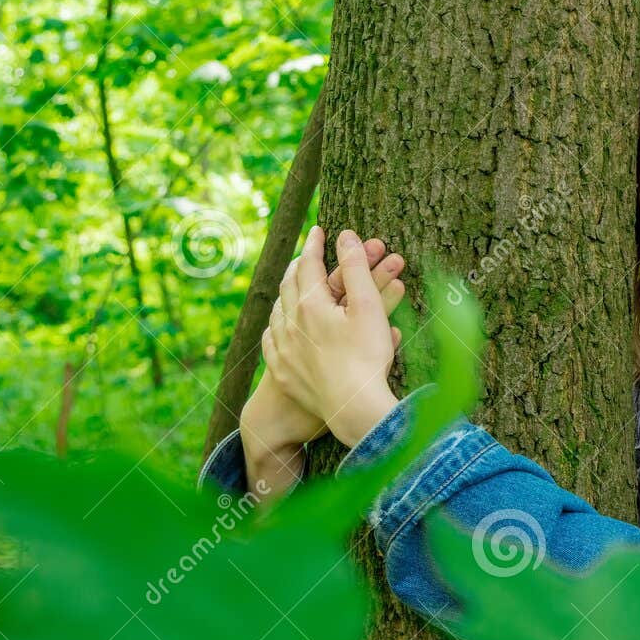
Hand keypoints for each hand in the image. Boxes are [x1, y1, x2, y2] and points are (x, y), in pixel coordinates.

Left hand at [265, 225, 405, 448]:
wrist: (353, 409)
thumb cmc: (367, 358)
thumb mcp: (369, 307)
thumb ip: (356, 268)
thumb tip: (345, 236)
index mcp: (310, 305)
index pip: (310, 264)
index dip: (315, 244)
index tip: (319, 230)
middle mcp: (289, 324)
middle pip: (289, 285)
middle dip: (299, 266)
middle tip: (306, 255)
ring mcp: (282, 349)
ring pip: (276, 312)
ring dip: (285, 294)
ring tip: (292, 287)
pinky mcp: (283, 373)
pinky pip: (271, 341)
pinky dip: (276, 326)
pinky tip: (279, 327)